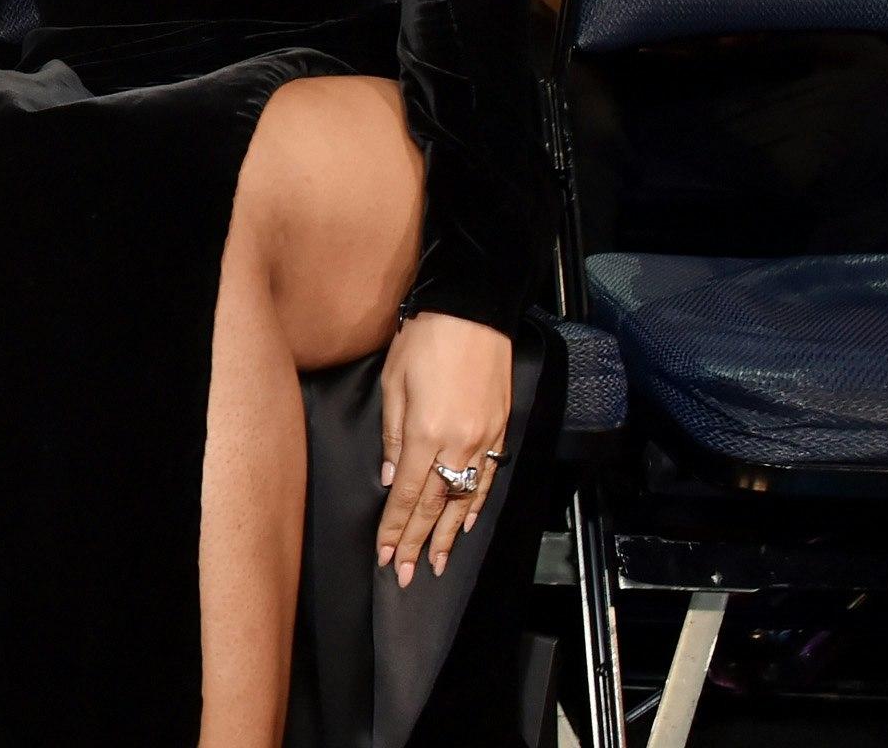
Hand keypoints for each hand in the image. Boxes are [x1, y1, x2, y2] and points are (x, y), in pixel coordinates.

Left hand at [375, 310, 512, 587]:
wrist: (472, 312)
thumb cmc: (424, 341)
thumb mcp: (393, 385)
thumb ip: (391, 437)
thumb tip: (388, 479)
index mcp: (425, 434)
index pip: (406, 495)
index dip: (396, 529)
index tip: (386, 555)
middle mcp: (458, 444)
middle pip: (435, 506)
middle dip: (419, 543)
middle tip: (406, 575)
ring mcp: (483, 440)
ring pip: (465, 500)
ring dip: (450, 535)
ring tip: (438, 564)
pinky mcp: (500, 430)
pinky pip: (489, 479)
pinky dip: (478, 505)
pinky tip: (468, 524)